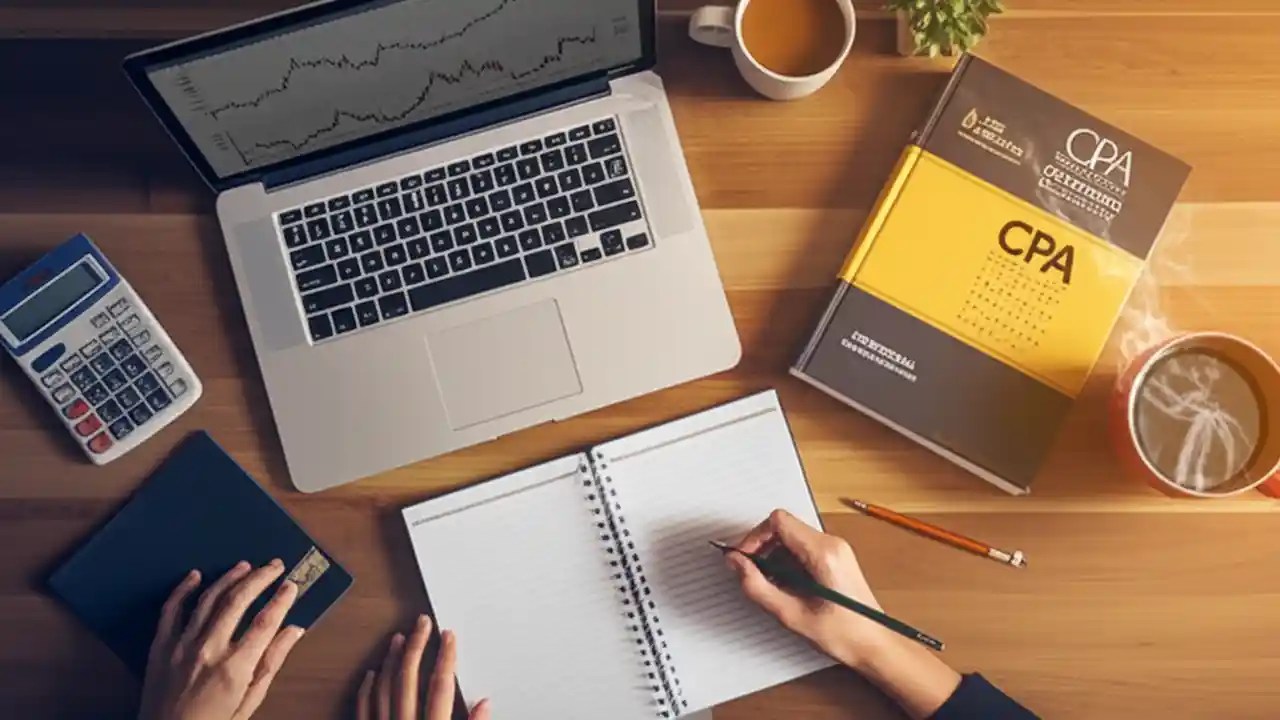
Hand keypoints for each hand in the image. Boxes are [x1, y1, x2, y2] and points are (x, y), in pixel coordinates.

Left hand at [139, 560, 305, 719]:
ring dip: (228, 578)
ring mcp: (181, 646)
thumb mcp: (249, 703)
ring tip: (245, 566)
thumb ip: (271, 664)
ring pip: (208, 599)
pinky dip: (182, 590)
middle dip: (260, 578)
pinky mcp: (160, 648)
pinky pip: (170, 611)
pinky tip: (195, 576)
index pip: (265, 621)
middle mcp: (208, 651)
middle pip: (238, 601)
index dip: (281, 599)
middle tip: (274, 566)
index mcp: (234, 669)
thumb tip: (293, 631)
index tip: (292, 585)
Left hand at [356, 616, 489, 719]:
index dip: (447, 656)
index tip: (449, 636)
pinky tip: (371, 673)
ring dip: (392, 660)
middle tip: (423, 624)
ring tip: (399, 638)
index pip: (441, 685)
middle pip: (409, 678)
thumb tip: (485, 705)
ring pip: (384, 688)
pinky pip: (363, 707)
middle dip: (417, 645)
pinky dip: (366, 689)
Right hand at [726, 509, 893, 669]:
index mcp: (823, 553)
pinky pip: (802, 548)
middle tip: (753, 574)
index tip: (744, 558)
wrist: (875, 644)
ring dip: (774, 557)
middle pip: (783, 527)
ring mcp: (836, 549)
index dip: (754, 537)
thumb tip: (736, 564)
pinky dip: (787, 562)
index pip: (778, 521)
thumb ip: (758, 586)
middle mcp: (832, 544)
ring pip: (791, 538)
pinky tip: (788, 587)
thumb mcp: (792, 615)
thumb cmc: (845, 633)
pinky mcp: (835, 557)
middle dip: (762, 549)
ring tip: (772, 585)